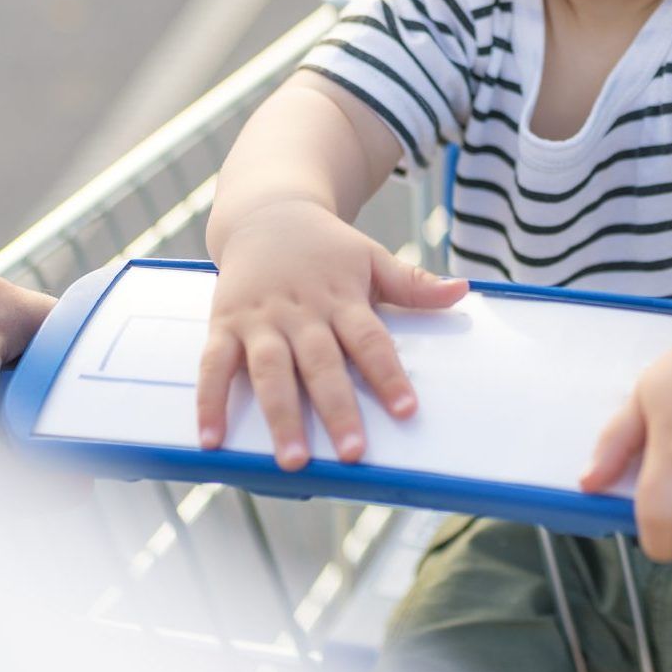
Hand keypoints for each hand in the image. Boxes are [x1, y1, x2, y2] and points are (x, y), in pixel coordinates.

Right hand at [197, 199, 465, 468]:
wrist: (266, 211)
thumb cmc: (325, 246)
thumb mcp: (371, 256)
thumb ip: (413, 284)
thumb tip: (463, 291)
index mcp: (341, 298)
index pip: (369, 341)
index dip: (388, 375)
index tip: (406, 410)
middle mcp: (301, 312)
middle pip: (321, 364)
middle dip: (337, 409)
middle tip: (352, 453)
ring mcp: (260, 320)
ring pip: (270, 371)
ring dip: (281, 415)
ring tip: (292, 459)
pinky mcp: (224, 324)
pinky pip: (213, 366)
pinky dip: (209, 402)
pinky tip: (211, 440)